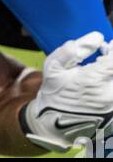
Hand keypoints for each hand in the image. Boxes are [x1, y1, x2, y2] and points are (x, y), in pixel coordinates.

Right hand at [22, 31, 112, 152]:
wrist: (53, 124)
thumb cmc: (54, 91)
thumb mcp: (54, 65)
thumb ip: (74, 48)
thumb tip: (97, 37)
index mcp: (93, 80)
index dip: (112, 50)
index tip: (106, 47)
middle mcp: (108, 94)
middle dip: (111, 62)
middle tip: (103, 56)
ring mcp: (112, 106)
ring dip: (111, 72)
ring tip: (100, 69)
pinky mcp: (112, 114)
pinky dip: (110, 83)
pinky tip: (101, 82)